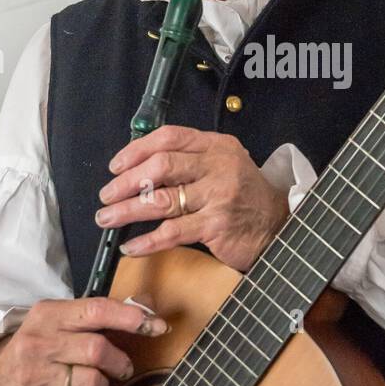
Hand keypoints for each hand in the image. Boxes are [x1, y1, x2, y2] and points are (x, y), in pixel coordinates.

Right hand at [0, 296, 167, 385]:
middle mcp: (39, 343)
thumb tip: (146, 304)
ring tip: (103, 382)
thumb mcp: (62, 320)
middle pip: (96, 349)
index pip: (96, 310)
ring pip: (90, 382)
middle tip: (123, 366)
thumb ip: (101, 313)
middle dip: (120, 360)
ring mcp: (35, 377)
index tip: (156, 326)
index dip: (131, 318)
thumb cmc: (40, 346)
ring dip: (107, 384)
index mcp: (49, 315)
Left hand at [96, 125, 290, 273]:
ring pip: (161, 200)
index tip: (116, 166)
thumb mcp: (224, 166)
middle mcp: (217, 167)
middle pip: (161, 166)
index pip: (170, 137)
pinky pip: (172, 233)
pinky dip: (147, 242)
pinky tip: (132, 247)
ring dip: (127, 211)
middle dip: (126, 182)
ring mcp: (218, 196)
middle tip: (107, 196)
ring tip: (108, 218)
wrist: (277, 226)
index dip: (137, 150)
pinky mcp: (216, 225)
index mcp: (216, 146)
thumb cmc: (245, 197)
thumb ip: (191, 161)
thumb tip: (140, 168)